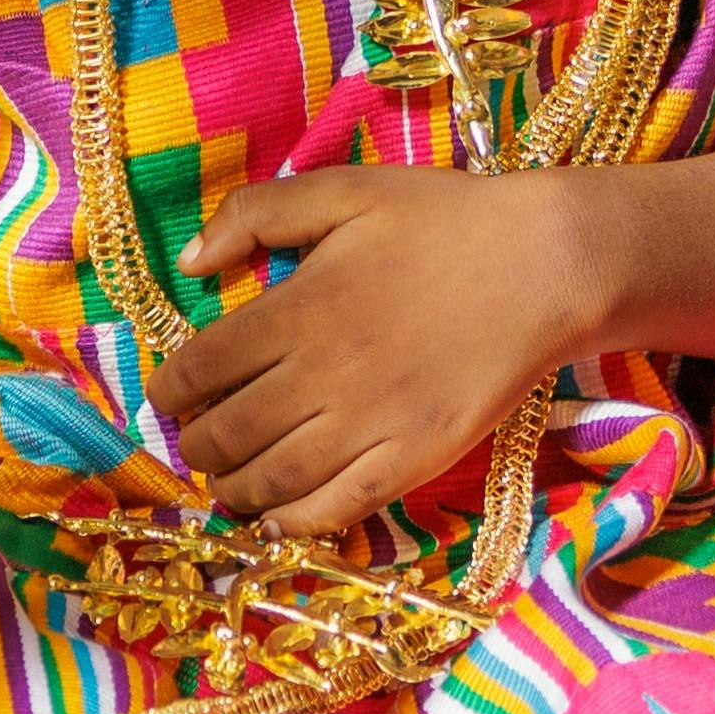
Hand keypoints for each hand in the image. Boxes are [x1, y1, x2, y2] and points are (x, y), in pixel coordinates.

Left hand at [168, 169, 598, 532]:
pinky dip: (293, 522)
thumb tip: (190, 260)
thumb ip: (258, 214)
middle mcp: (323, 374)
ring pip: (274, 480)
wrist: (547, 265)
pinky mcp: (415, 458)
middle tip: (197, 444)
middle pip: (230, 431)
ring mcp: (371, 423)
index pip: (203, 366)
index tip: (168, 397)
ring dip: (233, 490)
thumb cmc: (445, 220)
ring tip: (227, 485)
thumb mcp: (345, 190)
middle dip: (198, 446)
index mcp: (300, 307)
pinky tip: (276, 518)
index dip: (171, 390)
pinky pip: (337, 508)